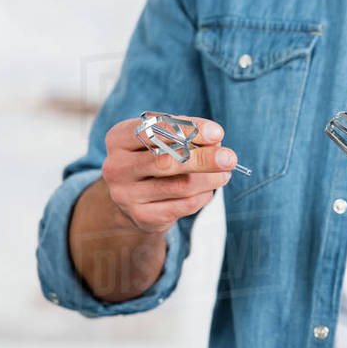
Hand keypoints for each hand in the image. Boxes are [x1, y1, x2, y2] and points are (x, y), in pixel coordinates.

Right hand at [99, 115, 239, 233]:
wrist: (133, 195)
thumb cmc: (153, 156)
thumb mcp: (162, 138)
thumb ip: (185, 133)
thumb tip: (215, 139)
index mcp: (118, 139)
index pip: (154, 130)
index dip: (189, 130)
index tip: (217, 133)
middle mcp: (116, 167)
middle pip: (167, 161)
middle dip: (204, 159)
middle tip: (230, 158)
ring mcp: (125, 195)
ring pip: (181, 186)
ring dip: (210, 179)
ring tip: (224, 174)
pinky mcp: (141, 217)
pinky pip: (184, 206)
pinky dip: (203, 196)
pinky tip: (208, 189)